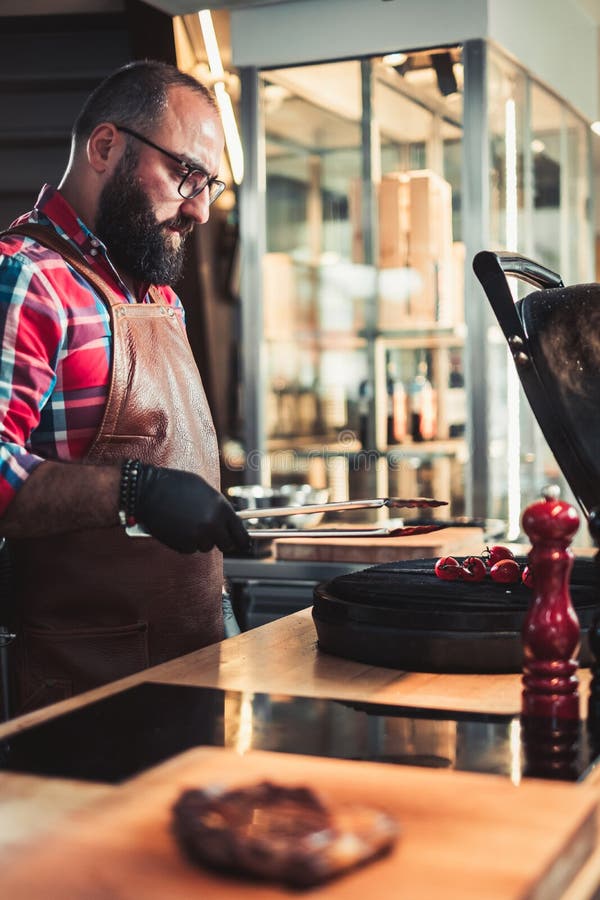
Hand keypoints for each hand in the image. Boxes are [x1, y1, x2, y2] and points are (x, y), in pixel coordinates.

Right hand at [134, 464, 249, 553]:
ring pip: (206, 546)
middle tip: (210, 533)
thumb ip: (219, 506)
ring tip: (187, 523)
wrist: (148, 490)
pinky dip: (185, 543)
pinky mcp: (183, 544)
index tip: (242, 543)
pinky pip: (190, 549)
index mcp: (221, 508)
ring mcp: (198, 536)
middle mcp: (213, 524)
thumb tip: (230, 520)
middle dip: (220, 540)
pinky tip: (178, 528)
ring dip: (200, 539)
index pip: (240, 533)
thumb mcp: (204, 489)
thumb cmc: (175, 485)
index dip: (242, 540)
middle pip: (226, 544)